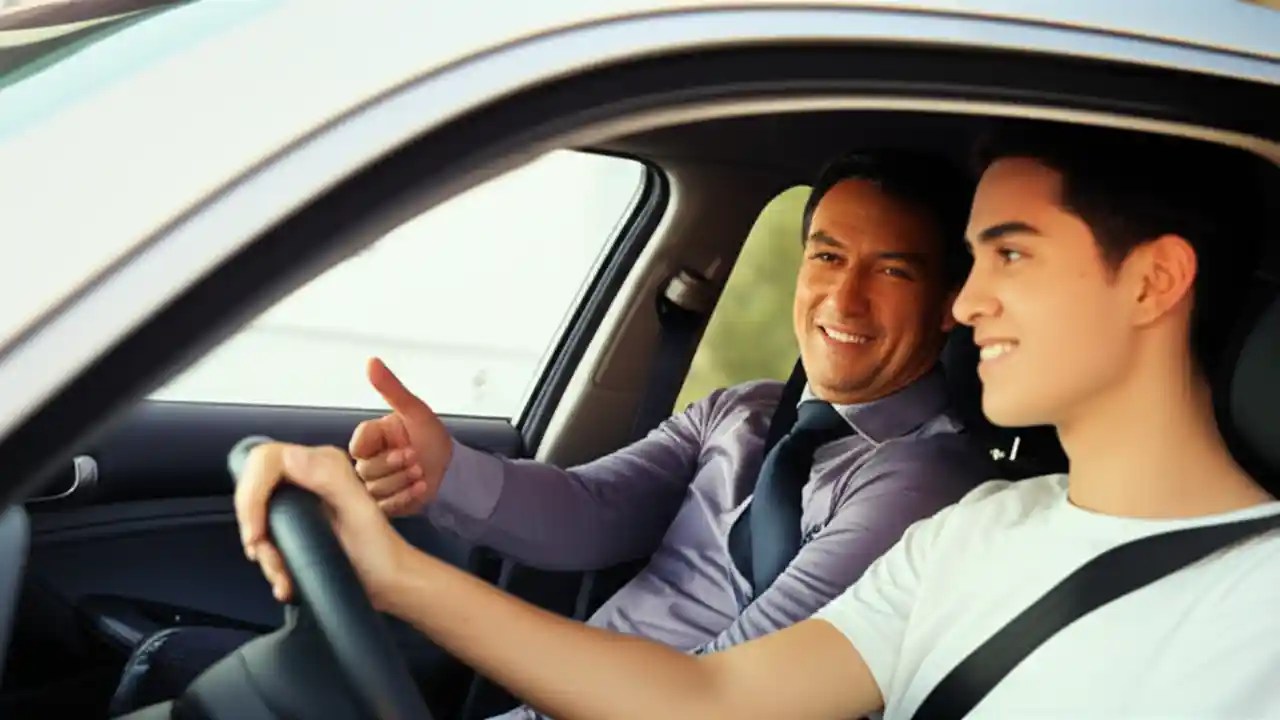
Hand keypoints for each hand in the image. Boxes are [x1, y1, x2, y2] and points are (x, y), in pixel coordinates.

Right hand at [235, 442, 416, 610]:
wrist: (390, 582)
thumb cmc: (381, 550)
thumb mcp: (358, 511)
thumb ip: (328, 478)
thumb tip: (289, 457)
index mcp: (322, 464)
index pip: (265, 460)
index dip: (251, 495)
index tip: (257, 534)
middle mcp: (309, 477)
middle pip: (254, 491)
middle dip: (254, 529)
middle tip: (266, 558)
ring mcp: (302, 502)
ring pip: (258, 520)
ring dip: (265, 553)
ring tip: (283, 577)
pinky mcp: (298, 525)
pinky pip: (269, 538)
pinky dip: (272, 563)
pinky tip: (285, 581)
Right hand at [349, 357, 452, 516]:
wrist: (454, 472)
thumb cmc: (434, 440)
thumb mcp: (415, 411)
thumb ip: (391, 388)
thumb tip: (372, 361)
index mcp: (373, 437)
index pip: (357, 444)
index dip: (378, 448)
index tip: (403, 444)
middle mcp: (370, 460)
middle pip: (365, 470)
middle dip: (394, 466)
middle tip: (416, 458)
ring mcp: (375, 484)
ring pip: (374, 490)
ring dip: (402, 481)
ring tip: (422, 473)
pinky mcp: (383, 505)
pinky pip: (384, 507)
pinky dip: (406, 497)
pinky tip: (421, 488)